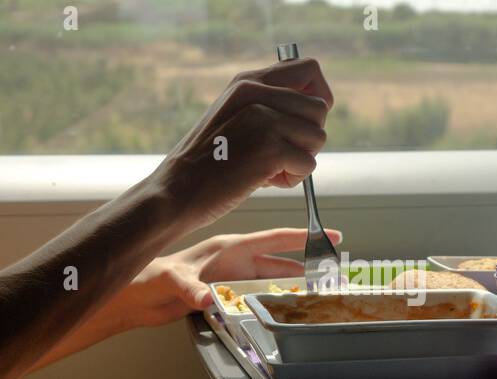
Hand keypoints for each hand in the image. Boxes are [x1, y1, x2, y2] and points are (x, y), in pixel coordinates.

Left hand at [117, 227, 343, 328]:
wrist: (133, 297)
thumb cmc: (148, 280)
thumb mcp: (172, 282)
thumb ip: (191, 290)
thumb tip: (210, 300)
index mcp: (229, 249)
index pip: (275, 239)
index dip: (303, 239)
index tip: (329, 236)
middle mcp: (233, 261)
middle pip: (279, 259)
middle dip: (307, 261)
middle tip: (333, 264)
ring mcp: (229, 277)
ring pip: (270, 277)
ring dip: (292, 281)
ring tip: (317, 287)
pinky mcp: (223, 293)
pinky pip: (256, 294)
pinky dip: (272, 299)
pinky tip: (283, 307)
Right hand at [148, 58, 333, 230]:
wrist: (176, 192)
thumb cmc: (207, 163)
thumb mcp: (234, 117)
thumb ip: (268, 105)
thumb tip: (318, 108)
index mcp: (248, 81)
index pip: (308, 68)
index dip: (317, 96)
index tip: (304, 121)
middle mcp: (257, 92)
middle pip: (320, 108)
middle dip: (308, 136)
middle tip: (279, 154)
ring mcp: (264, 118)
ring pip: (318, 137)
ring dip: (300, 160)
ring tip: (268, 168)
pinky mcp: (270, 147)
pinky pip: (308, 165)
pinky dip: (292, 180)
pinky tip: (263, 181)